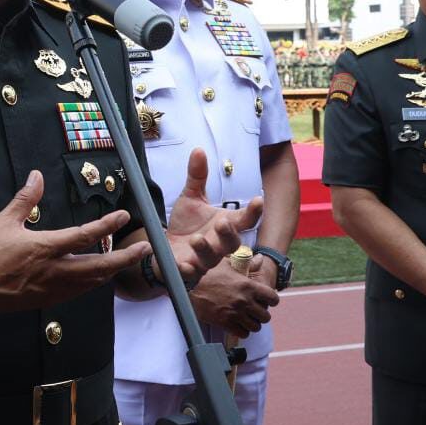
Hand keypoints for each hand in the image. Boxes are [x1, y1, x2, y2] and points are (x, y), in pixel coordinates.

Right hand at [0, 171, 149, 313]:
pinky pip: (80, 291)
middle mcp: (55, 271)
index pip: (85, 236)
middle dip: (126, 258)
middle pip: (101, 266)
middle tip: (145, 249)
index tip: (124, 216)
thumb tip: (36, 176)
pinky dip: (94, 282)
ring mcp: (54, 288)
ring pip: (93, 281)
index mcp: (46, 248)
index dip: (107, 225)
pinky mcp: (49, 299)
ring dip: (112, 270)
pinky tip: (98, 275)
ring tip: (126, 260)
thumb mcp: (4, 221)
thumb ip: (25, 199)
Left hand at [163, 149, 262, 285]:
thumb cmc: (185, 223)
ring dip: (206, 250)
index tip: (259, 199)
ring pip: (212, 259)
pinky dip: (187, 270)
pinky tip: (183, 264)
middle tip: (223, 222)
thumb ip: (197, 176)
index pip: (245, 220)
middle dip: (229, 234)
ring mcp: (204, 259)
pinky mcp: (188, 270)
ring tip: (196, 239)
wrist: (166, 247)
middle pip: (232, 243)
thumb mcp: (190, 197)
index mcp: (225, 225)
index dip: (254, 211)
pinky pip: (191, 274)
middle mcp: (218, 244)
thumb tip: (198, 150)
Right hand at [189, 258, 278, 337]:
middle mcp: (244, 301)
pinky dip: (243, 331)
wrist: (190, 287)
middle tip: (255, 311)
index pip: (273, 298)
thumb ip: (247, 263)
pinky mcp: (225, 323)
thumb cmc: (209, 273)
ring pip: (256, 327)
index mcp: (248, 286)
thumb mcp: (228, 264)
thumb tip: (260, 259)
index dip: (271, 300)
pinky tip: (238, 324)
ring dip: (252, 323)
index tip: (266, 300)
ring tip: (247, 318)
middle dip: (261, 314)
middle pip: (266, 316)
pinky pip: (243, 334)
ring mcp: (235, 314)